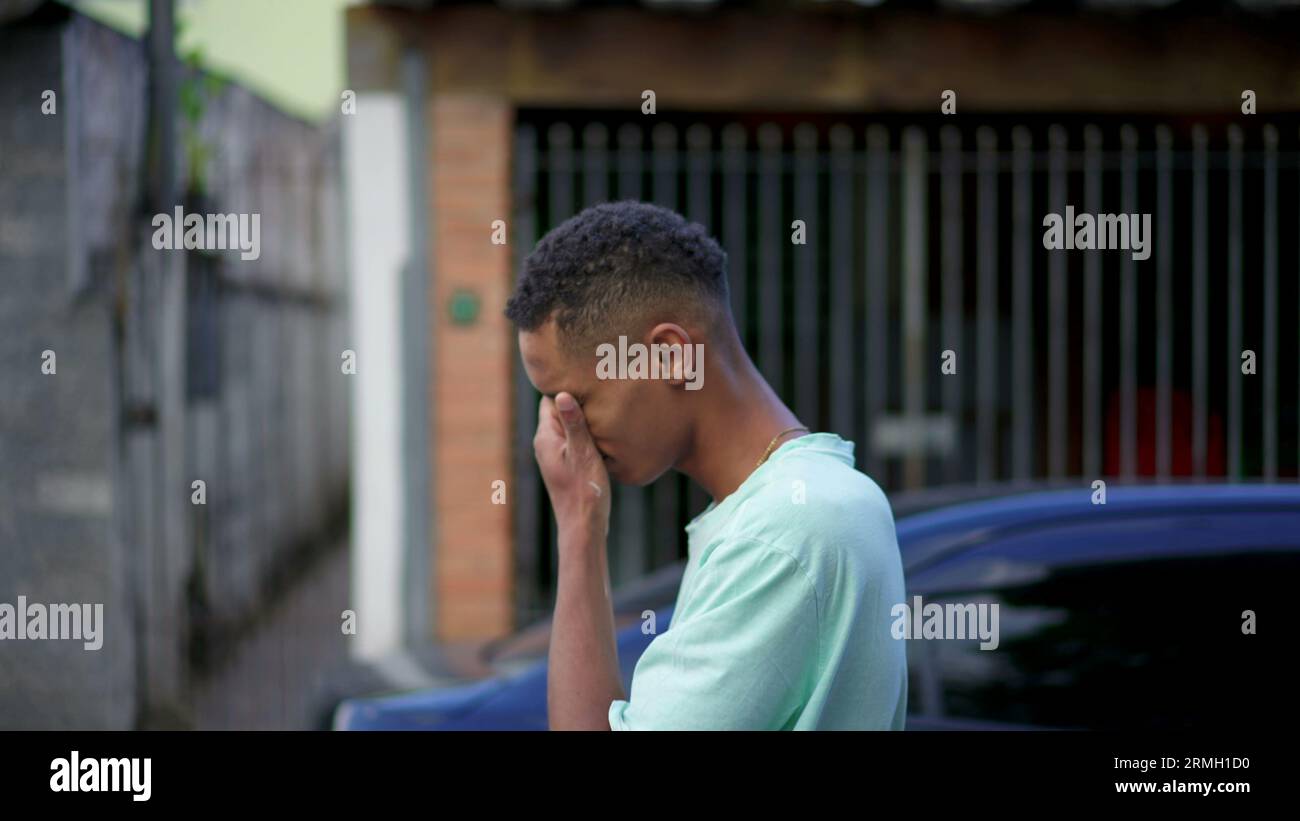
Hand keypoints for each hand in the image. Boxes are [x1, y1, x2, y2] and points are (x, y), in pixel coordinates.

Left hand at [534, 392, 610, 536]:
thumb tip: (561, 394)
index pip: (551, 400)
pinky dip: (587, 436)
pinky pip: (574, 440)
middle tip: (602, 395)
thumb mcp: (583, 453)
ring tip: (605, 412)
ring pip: (569, 427)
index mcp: (545, 437)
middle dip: (578, 404)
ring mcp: (555, 455)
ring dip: (584, 421)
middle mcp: (546, 444)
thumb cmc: (584, 490)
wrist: (583, 526)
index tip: (589, 384)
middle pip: (560, 411)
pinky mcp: (565, 464)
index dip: (568, 390)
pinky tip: (603, 435)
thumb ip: (573, 424)